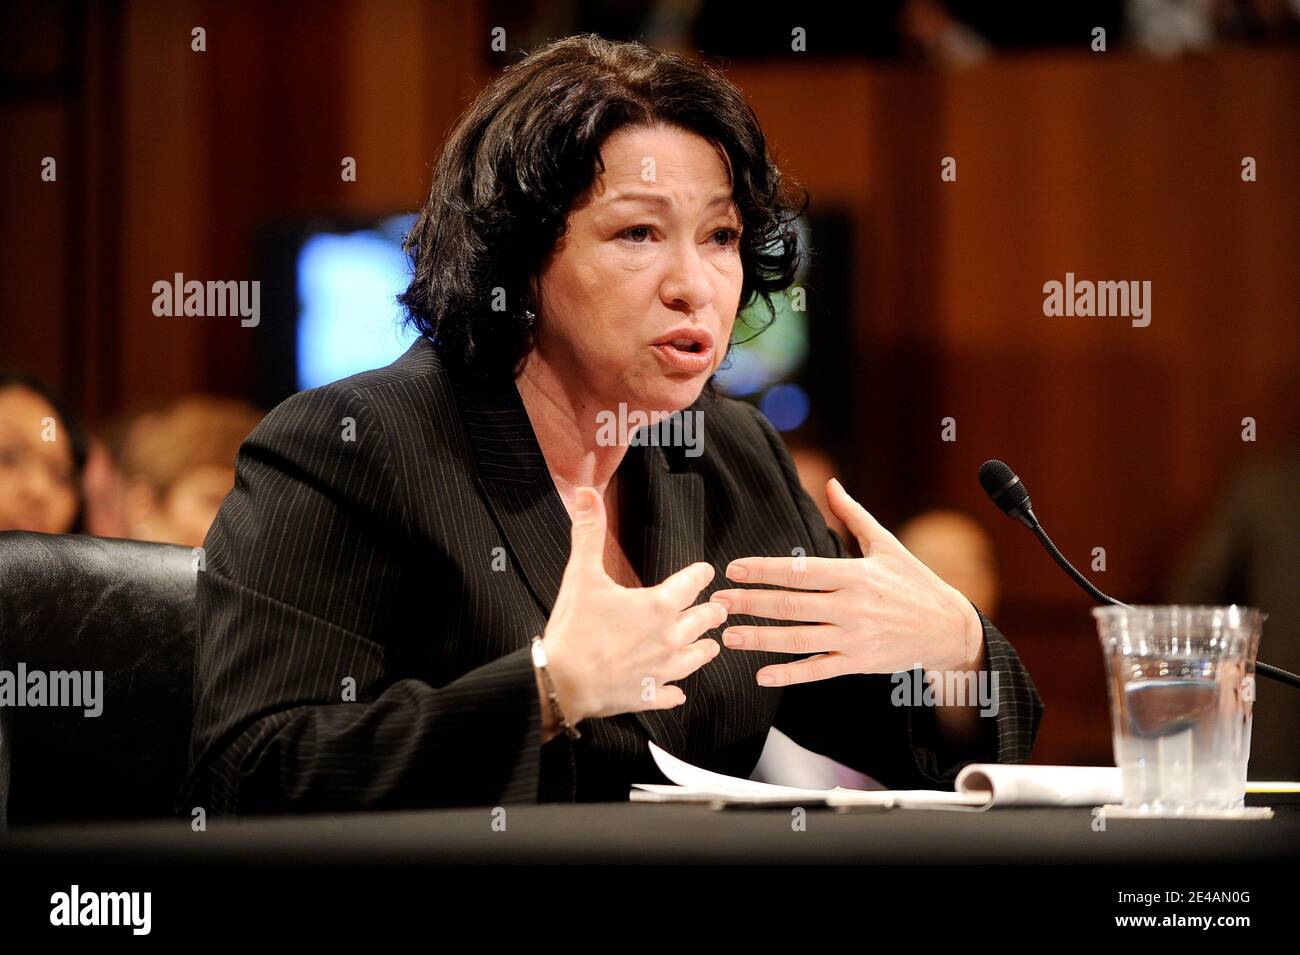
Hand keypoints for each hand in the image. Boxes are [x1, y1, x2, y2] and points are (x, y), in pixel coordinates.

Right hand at [541, 487, 724, 721]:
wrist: (562, 681)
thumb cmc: (574, 627)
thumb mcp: (581, 574)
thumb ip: (589, 532)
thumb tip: (586, 493)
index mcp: (659, 605)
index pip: (693, 583)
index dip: (701, 574)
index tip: (707, 572)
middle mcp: (670, 637)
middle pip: (704, 620)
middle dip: (711, 612)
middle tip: (717, 609)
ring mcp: (663, 669)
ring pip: (697, 658)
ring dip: (704, 648)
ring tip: (710, 645)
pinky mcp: (650, 695)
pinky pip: (672, 694)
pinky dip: (674, 691)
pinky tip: (677, 691)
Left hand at [711, 478, 982, 687]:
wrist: (949, 627)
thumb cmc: (914, 582)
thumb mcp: (886, 544)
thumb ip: (852, 516)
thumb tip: (830, 483)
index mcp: (855, 574)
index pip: (800, 570)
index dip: (764, 570)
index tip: (734, 569)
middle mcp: (852, 606)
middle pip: (792, 605)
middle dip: (752, 603)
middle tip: (718, 603)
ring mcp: (855, 637)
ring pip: (799, 639)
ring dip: (761, 638)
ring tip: (729, 636)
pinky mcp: (859, 663)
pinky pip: (819, 669)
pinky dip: (790, 673)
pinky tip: (762, 674)